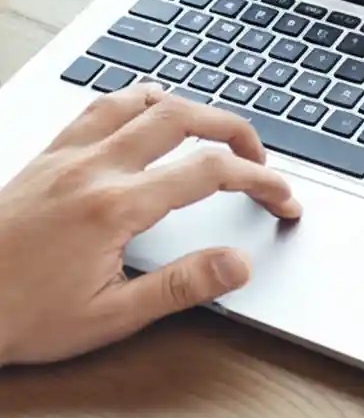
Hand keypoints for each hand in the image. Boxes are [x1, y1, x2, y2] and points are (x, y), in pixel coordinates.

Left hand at [0, 84, 299, 365]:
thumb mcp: (110, 318)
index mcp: (113, 206)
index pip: (209, 172)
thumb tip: (238, 264)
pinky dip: (138, 104)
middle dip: (235, 130)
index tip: (283, 200)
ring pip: (138, 100)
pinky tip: (146, 121)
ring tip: (212, 133)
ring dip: (186, 108)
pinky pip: (98, 107)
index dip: (261, 181)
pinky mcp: (45, 158)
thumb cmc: (18, 315)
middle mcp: (90, 168)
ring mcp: (64, 156)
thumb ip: (181, 286)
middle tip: (260, 158)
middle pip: (181, 116)